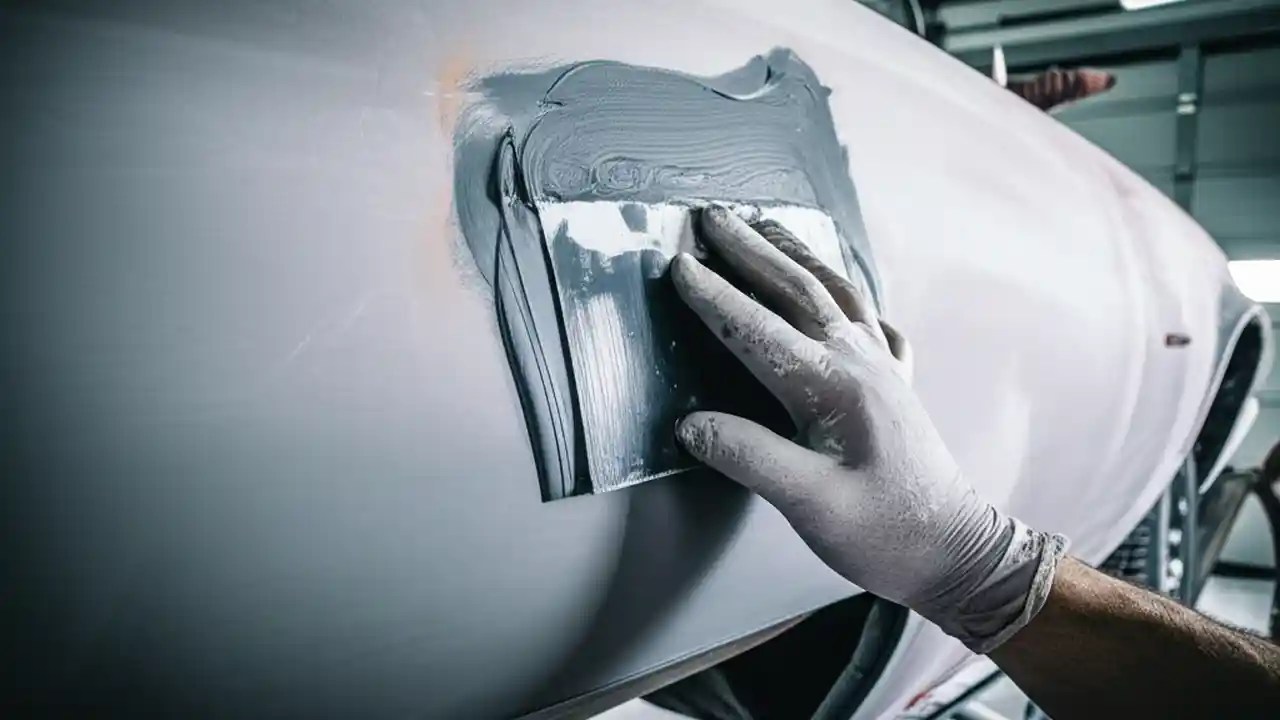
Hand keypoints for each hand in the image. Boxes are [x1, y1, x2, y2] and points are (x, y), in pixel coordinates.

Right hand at [671, 207, 1065, 652]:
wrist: (957, 551)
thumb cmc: (886, 534)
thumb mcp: (811, 506)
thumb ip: (750, 458)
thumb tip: (691, 424)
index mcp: (834, 387)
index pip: (759, 330)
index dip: (714, 298)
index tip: (677, 266)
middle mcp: (859, 363)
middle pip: (797, 290)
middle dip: (749, 250)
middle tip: (710, 216)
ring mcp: (881, 368)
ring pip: (835, 291)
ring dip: (794, 254)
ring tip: (763, 225)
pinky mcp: (895, 383)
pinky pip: (869, 315)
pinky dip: (846, 287)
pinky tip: (840, 284)